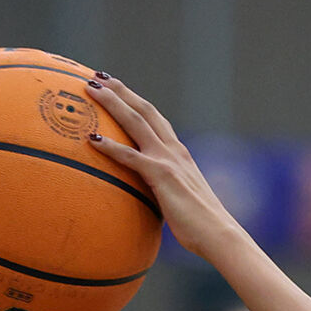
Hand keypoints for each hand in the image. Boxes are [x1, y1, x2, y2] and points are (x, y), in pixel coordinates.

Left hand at [82, 76, 241, 260]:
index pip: (155, 120)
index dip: (136, 102)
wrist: (219, 234)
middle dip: (121, 91)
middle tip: (97, 77)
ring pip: (135, 123)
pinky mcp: (162, 176)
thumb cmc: (202, 226)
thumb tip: (151, 201)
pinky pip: (131, 157)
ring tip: (91, 90)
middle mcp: (174, 150)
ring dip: (112, 103)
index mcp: (180, 154)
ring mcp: (168, 160)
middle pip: (144, 110)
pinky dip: (110, 147)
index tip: (118, 89)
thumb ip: (166, 193)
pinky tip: (91, 139)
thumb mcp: (182, 201)